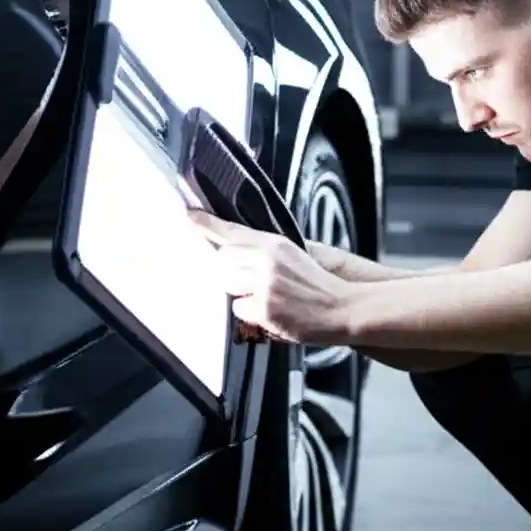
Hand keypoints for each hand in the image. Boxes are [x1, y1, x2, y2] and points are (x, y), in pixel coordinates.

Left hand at [189, 209, 354, 343]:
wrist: (342, 308)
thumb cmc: (317, 285)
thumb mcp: (291, 256)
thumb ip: (262, 251)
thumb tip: (230, 251)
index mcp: (274, 243)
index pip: (232, 230)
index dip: (206, 223)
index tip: (188, 216)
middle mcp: (266, 260)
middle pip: (222, 260)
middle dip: (230, 271)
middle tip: (252, 281)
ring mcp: (264, 285)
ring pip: (228, 284)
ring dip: (240, 293)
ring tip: (266, 296)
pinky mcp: (264, 308)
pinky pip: (238, 310)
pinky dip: (250, 314)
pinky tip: (270, 311)